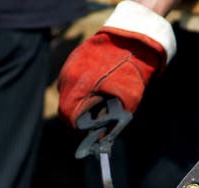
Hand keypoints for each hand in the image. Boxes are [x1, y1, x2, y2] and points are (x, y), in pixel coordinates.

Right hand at [58, 1, 176, 127]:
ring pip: (66, 92)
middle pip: (65, 105)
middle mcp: (68, 76)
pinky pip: (70, 79)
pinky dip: (80, 87)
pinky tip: (95, 86)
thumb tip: (103, 137)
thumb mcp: (127, 102)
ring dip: (78, 100)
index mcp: (78, 87)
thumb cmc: (130, 72)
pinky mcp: (73, 58)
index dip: (78, 127)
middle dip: (78, 115)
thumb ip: (112, 122)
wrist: (133, 40)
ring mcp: (69, 65)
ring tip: (97, 100)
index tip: (89, 131)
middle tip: (94, 119)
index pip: (68, 116)